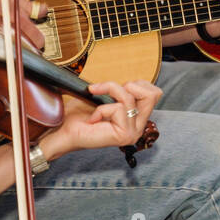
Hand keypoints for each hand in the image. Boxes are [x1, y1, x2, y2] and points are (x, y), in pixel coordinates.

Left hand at [42, 79, 161, 159]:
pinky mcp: (124, 135)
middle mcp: (139, 127)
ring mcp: (133, 132)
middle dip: (127, 86)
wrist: (64, 131)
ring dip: (109, 92)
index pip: (155, 93)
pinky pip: (119, 109)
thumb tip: (133, 83)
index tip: (114, 89)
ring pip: (130, 98)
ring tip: (95, 103)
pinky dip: (102, 109)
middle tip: (107, 92)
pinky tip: (93, 119)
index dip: (136, 84)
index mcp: (137, 118)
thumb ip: (124, 92)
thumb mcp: (106, 97)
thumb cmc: (80, 115)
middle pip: (152, 94)